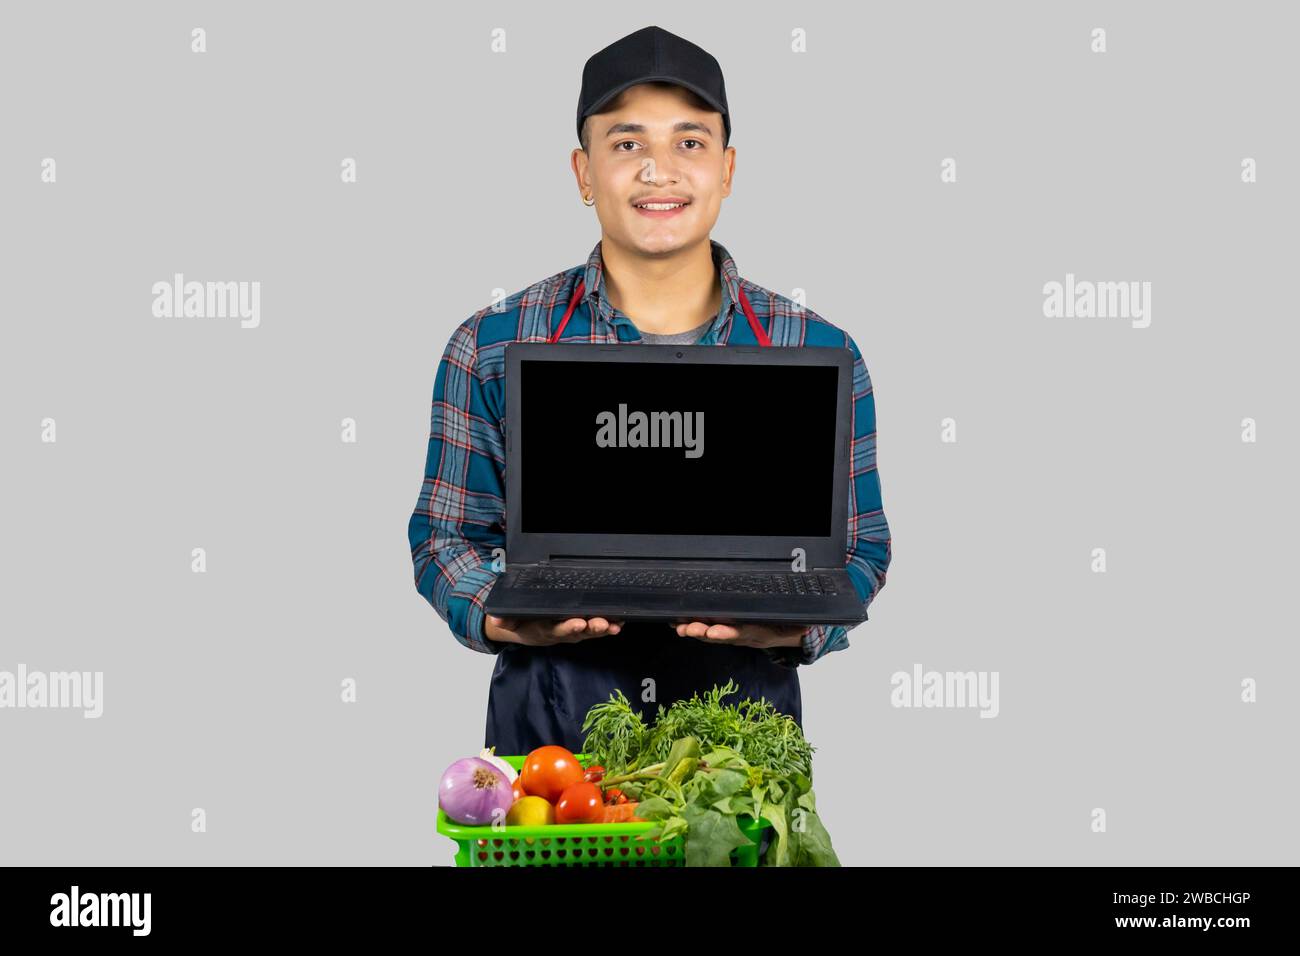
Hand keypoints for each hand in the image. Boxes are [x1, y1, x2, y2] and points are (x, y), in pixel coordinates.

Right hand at [486, 614, 624, 646]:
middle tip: (603, 623)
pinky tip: (619, 623)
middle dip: (592, 628)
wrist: (524, 630)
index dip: (568, 627)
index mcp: (544, 629)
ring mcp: (572, 633)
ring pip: (589, 632)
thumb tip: (496, 617)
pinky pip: (594, 630)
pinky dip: (607, 627)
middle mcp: (561, 633)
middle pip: (578, 632)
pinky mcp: (579, 631)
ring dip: (603, 629)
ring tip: (615, 625)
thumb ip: (505, 618)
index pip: (557, 629)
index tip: (578, 623)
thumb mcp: (509, 620)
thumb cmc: (520, 622)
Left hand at [668, 619, 810, 649]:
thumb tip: (807, 629)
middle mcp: (741, 637)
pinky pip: (707, 632)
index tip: (712, 632)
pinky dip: (693, 629)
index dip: (725, 634)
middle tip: (686, 628)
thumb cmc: (785, 628)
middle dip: (701, 632)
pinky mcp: (726, 634)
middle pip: (719, 635)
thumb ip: (797, 629)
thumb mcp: (793, 628)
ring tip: (679, 627)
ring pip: (710, 635)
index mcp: (756, 634)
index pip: (740, 634)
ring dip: (693, 631)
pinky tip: (679, 625)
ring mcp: (732, 636)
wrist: (784, 636)